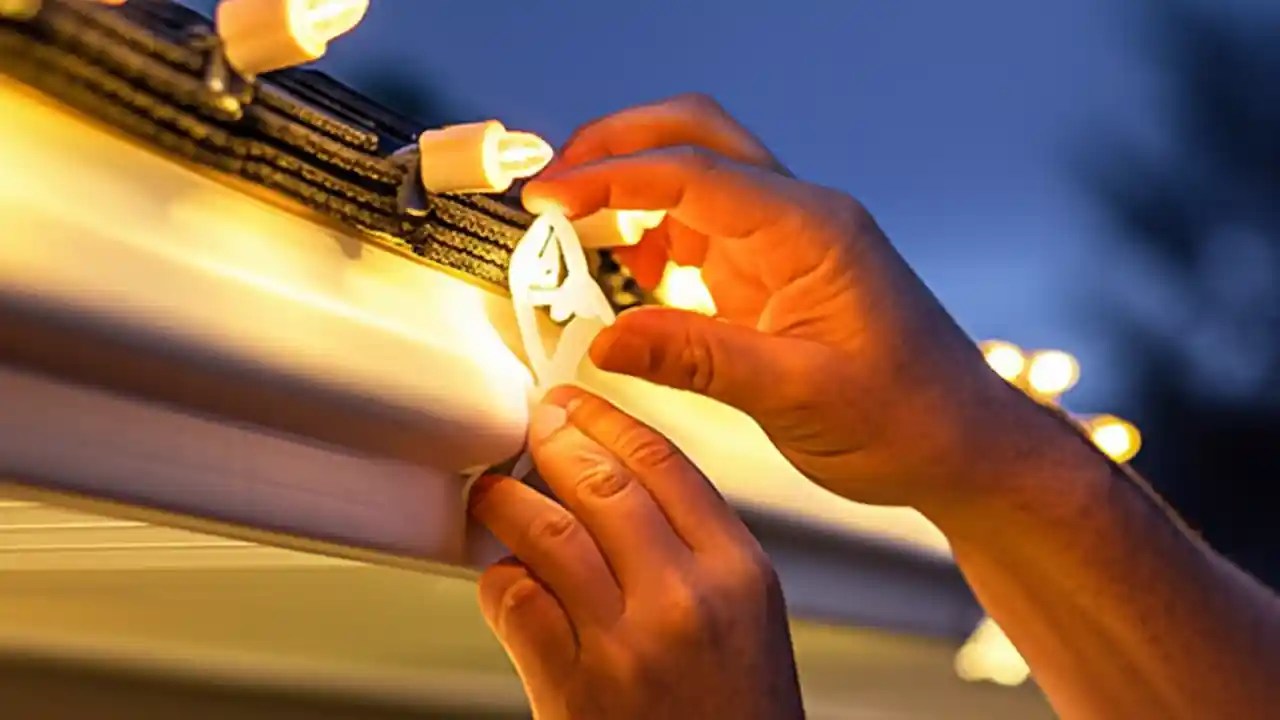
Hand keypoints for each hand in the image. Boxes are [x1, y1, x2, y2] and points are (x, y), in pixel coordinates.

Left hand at [468, 387, 803, 719]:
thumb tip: (622, 488)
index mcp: (738, 571)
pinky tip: (503, 572)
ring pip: (545, 529)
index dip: (608, 418)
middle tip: (531, 425)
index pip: (663, 460)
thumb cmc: (740, 717)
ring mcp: (624, 641)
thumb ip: (696, 549)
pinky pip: (515, 600)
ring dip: (506, 499)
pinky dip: (499, 576)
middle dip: (551, 439)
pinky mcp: (572, 685)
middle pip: (599, 480)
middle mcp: (683, 596)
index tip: (580, 401)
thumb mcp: (748, 617)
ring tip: (494, 490)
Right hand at [524, 94, 1043, 516]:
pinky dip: (654, 235)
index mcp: (811, 231)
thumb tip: (606, 342)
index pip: (693, 172)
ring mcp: (787, 242)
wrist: (962, 444)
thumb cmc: (908, 418)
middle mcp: (799, 219)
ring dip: (632, 189)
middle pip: (696, 137)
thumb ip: (698, 360)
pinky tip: (632, 275)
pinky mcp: (776, 272)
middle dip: (616, 146)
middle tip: (551, 185)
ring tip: (575, 232)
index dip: (610, 177)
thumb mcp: (797, 396)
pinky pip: (703, 228)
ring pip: (695, 176)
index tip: (547, 196)